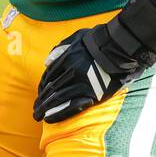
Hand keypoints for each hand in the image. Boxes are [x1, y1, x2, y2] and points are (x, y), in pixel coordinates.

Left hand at [32, 0, 155, 122]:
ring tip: (39, 117)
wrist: (121, 47)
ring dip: (46, 109)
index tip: (38, 96)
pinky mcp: (93, 94)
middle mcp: (71, 72)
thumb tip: (46, 62)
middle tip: (34, 112)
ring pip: (58, 99)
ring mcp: (82, 83)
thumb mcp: (76, 38)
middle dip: (40, 102)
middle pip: (51, 89)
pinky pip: (72, 106)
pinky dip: (60, 113)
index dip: (42, 88)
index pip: (48, 76)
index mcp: (66, 59)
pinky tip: (50, 118)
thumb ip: (59, 49)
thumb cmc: (99, 40)